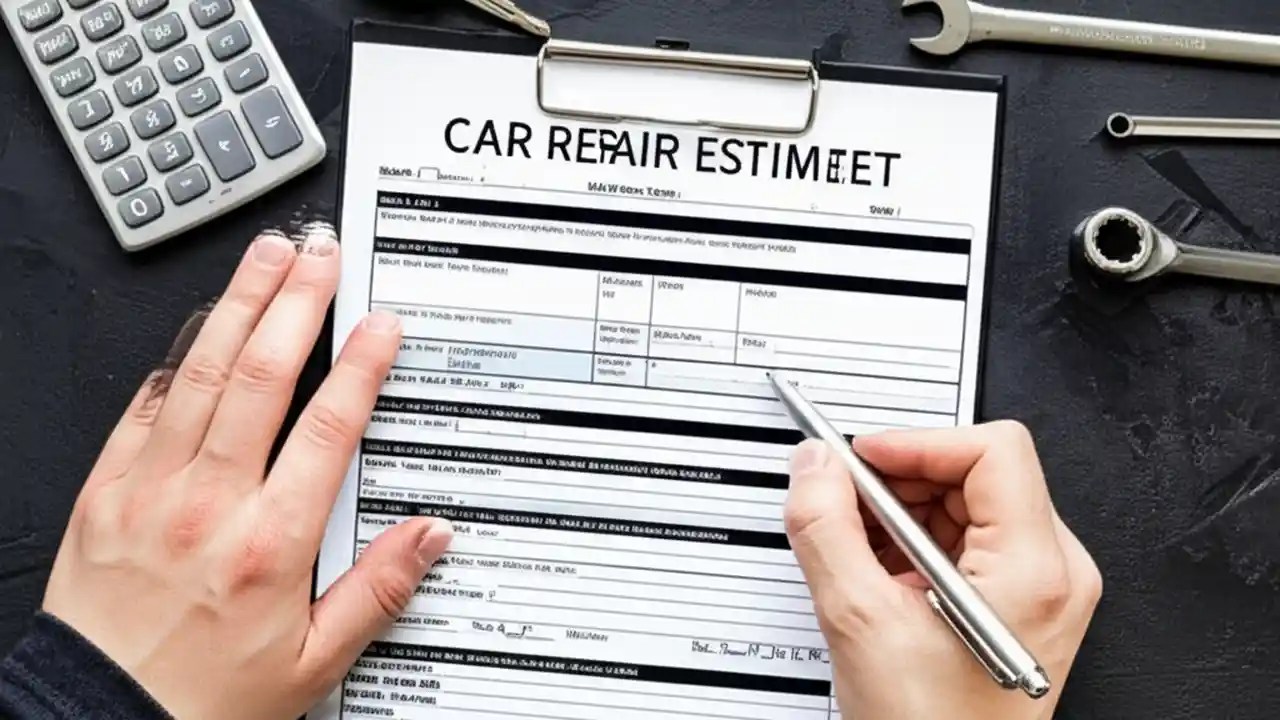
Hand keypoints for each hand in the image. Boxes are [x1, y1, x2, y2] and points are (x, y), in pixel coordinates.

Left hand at [41, 228, 451, 719]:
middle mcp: (209, 503)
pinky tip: (197, 327)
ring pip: (199, 373)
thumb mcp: (312, 662)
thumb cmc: (203, 698)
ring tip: (264, 258)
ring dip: (238, 305)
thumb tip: (429, 538)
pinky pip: (143, 406)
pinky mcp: (103, 491)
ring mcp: (149, 490)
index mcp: (269, 544)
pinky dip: (175, 358)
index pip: (326, 429)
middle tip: (320, 255)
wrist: (98, 719)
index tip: (379, 326)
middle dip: (296, 303)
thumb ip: (377, 592)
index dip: (359, 366)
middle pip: (260, 376)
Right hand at [784, 421, 1101, 719]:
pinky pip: (970, 541)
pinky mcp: (1023, 604)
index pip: (990, 449)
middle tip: (848, 500)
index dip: (918, 443)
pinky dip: (917, 544)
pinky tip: (881, 574)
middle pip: (979, 473)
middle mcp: (1055, 572)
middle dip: (903, 481)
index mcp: (1034, 569)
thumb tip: (815, 466)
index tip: (864, 457)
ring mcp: (1043, 589)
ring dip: (905, 514)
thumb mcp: (858, 620)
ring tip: (861, 549)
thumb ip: (826, 527)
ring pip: (970, 505)